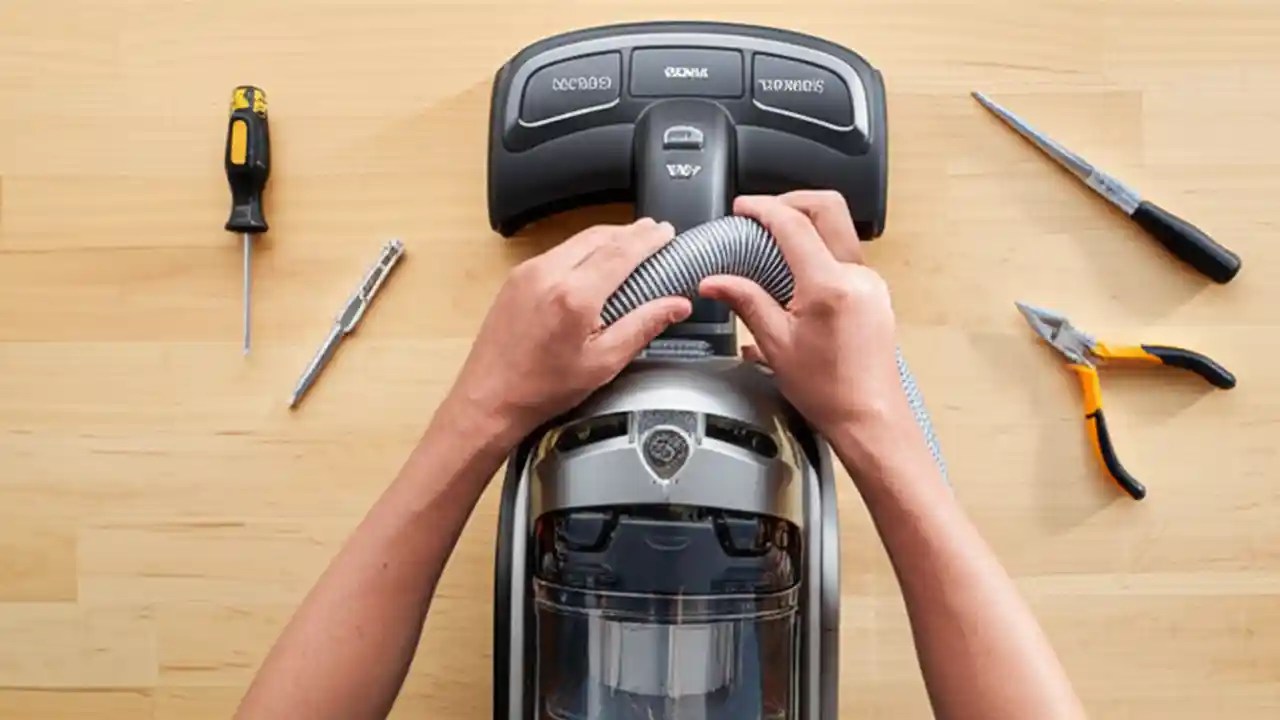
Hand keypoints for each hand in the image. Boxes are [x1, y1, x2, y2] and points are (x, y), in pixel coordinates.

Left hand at [439, 219, 691, 448]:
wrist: (489, 399)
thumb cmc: (540, 388)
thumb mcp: (603, 363)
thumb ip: (642, 327)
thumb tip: (676, 306)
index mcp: (573, 296)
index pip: (621, 251)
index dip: (648, 239)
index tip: (665, 232)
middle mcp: (548, 275)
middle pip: (599, 237)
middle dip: (630, 232)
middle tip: (654, 233)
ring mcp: (527, 273)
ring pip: (577, 240)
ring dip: (607, 238)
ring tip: (630, 243)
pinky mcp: (515, 278)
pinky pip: (558, 252)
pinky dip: (583, 249)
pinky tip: (594, 261)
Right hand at [699, 192, 912, 435]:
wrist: (869, 417)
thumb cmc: (828, 391)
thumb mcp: (776, 345)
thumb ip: (746, 302)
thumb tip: (715, 282)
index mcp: (829, 286)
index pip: (794, 224)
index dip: (763, 208)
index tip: (743, 207)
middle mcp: (857, 277)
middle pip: (828, 208)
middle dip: (792, 201)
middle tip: (763, 214)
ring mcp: (871, 283)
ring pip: (838, 231)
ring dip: (806, 228)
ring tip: (774, 247)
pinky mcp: (875, 293)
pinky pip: (845, 256)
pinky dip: (818, 252)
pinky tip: (795, 276)